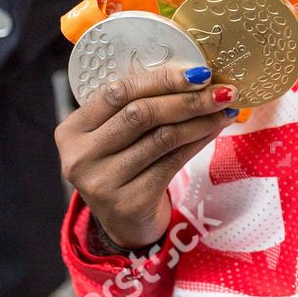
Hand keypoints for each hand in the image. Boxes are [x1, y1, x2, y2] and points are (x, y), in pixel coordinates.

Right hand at [55, 66, 235, 248]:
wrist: (124, 223)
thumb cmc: (124, 166)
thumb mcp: (115, 136)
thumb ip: (136, 106)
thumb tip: (194, 76)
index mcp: (72, 130)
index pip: (118, 92)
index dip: (161, 80)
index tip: (198, 73)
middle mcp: (81, 157)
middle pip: (141, 114)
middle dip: (187, 99)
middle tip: (222, 90)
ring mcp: (103, 183)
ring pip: (162, 138)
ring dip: (200, 120)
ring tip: (225, 109)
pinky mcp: (130, 202)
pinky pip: (173, 162)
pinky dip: (198, 142)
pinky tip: (214, 130)